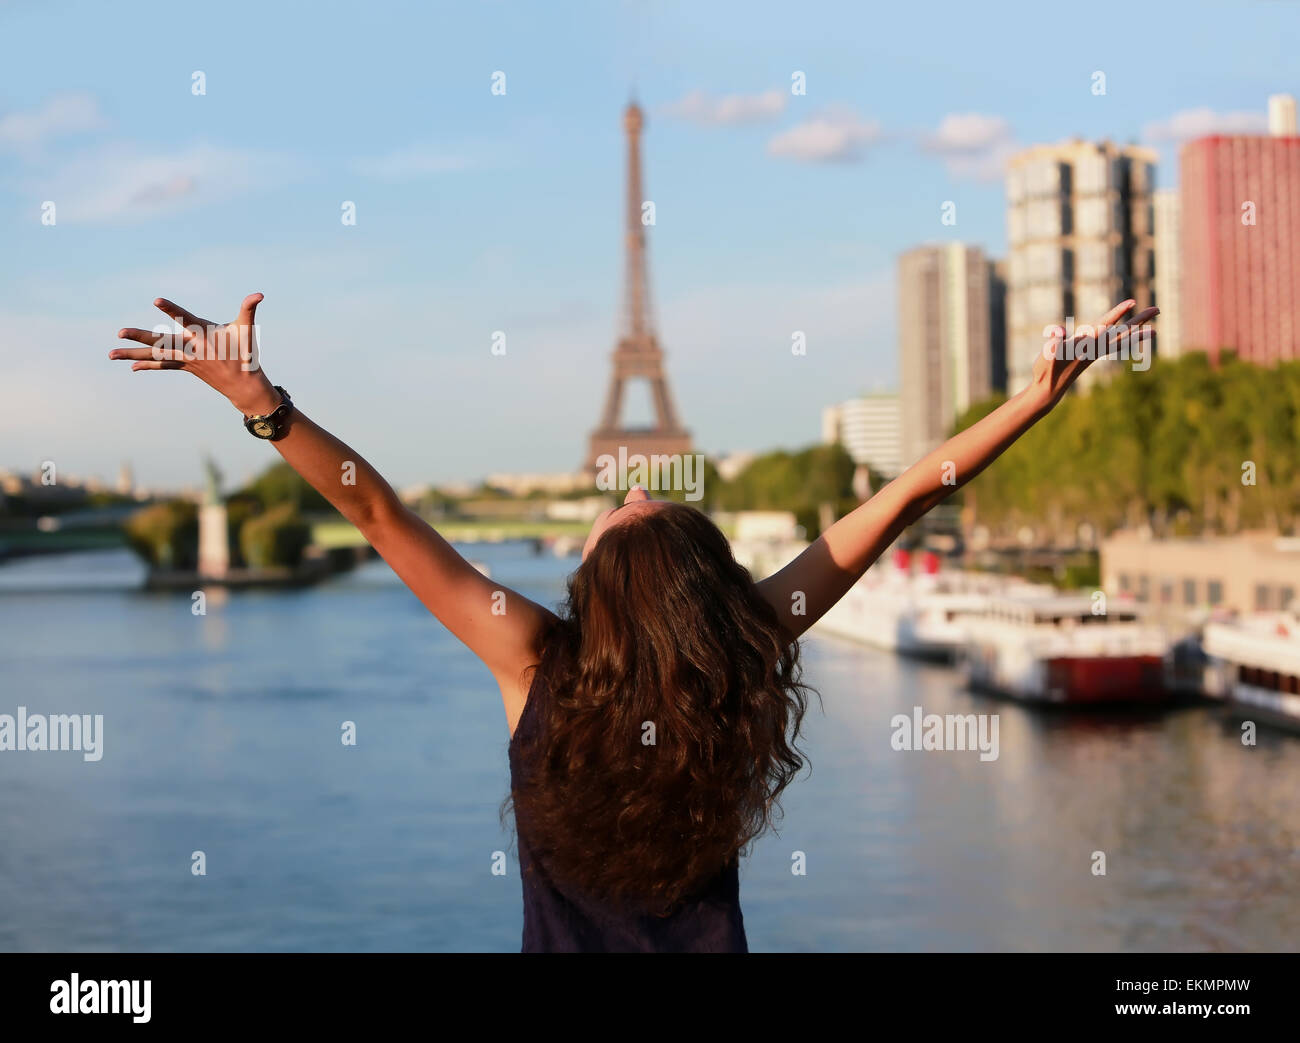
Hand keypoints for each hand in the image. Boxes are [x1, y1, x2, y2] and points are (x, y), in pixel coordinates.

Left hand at [110, 293, 280, 414]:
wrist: (244, 386)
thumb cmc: (246, 354)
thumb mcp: (247, 330)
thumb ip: (249, 309)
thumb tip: (260, 294)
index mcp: (204, 336)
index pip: (184, 319)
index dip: (171, 309)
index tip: (156, 300)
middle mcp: (192, 349)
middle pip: (161, 342)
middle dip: (140, 337)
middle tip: (119, 332)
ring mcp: (187, 359)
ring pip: (156, 356)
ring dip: (133, 355)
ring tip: (111, 354)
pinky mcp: (186, 366)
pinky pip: (164, 365)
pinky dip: (148, 365)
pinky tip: (132, 368)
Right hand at [1030, 299, 1157, 407]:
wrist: (1049, 389)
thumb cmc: (1046, 370)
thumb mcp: (1047, 354)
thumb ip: (1053, 342)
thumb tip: (1058, 331)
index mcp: (1085, 344)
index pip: (1105, 325)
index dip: (1117, 313)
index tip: (1132, 302)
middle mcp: (1094, 347)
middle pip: (1122, 332)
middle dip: (1139, 321)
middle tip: (1158, 309)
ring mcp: (1094, 351)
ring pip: (1120, 339)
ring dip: (1136, 331)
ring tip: (1154, 328)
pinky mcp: (1091, 355)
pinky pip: (1114, 345)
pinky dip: (1125, 339)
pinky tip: (1128, 336)